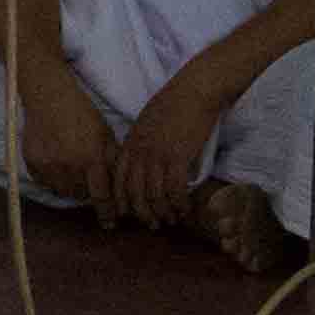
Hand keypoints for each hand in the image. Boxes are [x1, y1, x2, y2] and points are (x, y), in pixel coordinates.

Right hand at [15, 61, 117, 208]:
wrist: (49, 97)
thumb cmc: (83, 114)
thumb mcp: (105, 134)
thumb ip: (113, 161)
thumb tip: (121, 188)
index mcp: (92, 159)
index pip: (102, 197)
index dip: (107, 213)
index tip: (109, 224)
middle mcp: (70, 167)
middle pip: (82, 196)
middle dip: (89, 192)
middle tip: (89, 179)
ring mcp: (49, 167)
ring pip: (64, 192)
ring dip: (71, 186)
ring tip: (73, 168)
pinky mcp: (33, 164)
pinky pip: (46, 183)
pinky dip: (53, 179)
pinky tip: (57, 162)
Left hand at [104, 73, 233, 229]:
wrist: (195, 90)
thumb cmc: (175, 103)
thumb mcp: (147, 122)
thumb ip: (140, 143)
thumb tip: (140, 162)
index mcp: (130, 143)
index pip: (119, 180)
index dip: (122, 202)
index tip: (129, 214)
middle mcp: (139, 152)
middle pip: (134, 194)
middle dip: (142, 214)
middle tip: (153, 224)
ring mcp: (157, 155)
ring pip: (154, 196)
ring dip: (163, 212)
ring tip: (171, 219)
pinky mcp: (177, 157)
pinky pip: (174, 190)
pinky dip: (179, 204)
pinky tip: (185, 209)